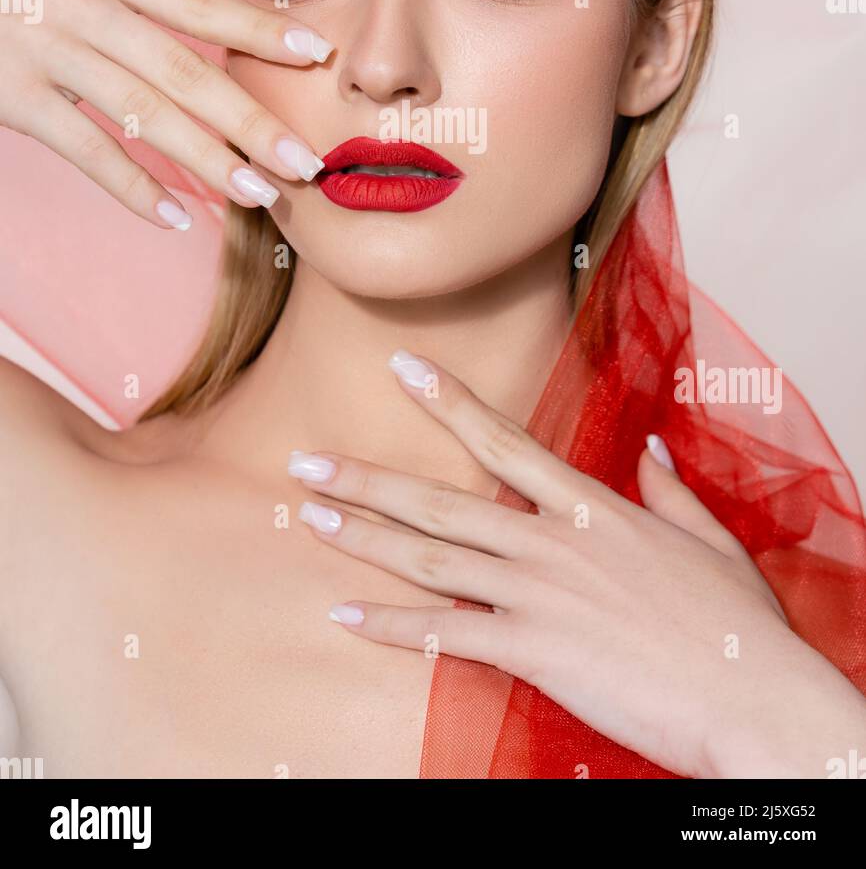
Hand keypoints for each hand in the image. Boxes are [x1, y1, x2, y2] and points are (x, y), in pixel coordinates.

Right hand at [0, 0, 329, 227]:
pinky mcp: (15, 98)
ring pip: (141, 114)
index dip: (258, 31)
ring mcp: (46, 54)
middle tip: (304, 160)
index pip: (196, 3)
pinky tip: (178, 217)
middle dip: (249, 118)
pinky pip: (85, 150)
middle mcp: (82, 7)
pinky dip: (132, 186)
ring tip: (258, 194)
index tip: (317, 56)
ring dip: (205, 160)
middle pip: (182, 70)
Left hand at [290, 348, 826, 779]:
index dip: (449, 401)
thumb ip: (670, 492)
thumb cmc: (736, 624)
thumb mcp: (711, 541)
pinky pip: (443, 636)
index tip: (402, 368)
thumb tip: (653, 451)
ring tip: (310, 520)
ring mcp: (538, 595)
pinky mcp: (534, 651)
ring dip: (364, 537)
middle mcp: (553, 542)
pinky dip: (388, 626)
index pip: (506, 440)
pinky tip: (344, 616)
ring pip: (430, 558)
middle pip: (442, 499)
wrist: (751, 693)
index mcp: (593, 508)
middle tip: (307, 463)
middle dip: (367, 478)